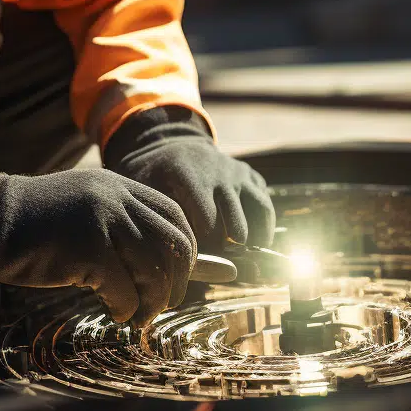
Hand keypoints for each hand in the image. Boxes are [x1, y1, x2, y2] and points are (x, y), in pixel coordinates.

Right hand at [0, 168, 196, 326]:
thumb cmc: (36, 223)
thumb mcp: (85, 207)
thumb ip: (119, 222)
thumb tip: (160, 263)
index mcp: (118, 186)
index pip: (174, 215)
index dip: (185, 249)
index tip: (179, 275)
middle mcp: (116, 198)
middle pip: (172, 242)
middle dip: (176, 280)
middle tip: (164, 303)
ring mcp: (102, 221)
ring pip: (154, 269)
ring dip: (153, 300)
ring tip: (140, 315)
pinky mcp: (87, 249)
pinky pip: (124, 289)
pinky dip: (125, 308)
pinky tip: (115, 312)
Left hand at [106, 111, 275, 252]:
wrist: (171, 144)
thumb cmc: (152, 177)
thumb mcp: (145, 192)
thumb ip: (158, 222)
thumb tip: (175, 262)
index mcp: (190, 176)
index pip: (208, 224)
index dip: (206, 251)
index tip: (198, 264)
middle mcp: (220, 172)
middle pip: (236, 223)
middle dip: (231, 251)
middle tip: (222, 266)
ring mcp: (238, 173)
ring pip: (260, 211)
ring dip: (255, 239)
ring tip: (244, 258)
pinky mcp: (250, 176)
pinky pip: (265, 205)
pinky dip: (264, 228)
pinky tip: (249, 244)